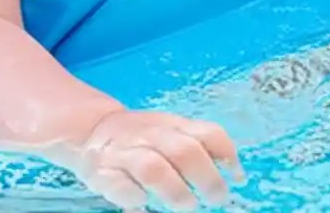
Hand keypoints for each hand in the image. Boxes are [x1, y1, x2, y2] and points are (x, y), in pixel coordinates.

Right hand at [72, 110, 243, 211]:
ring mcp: (125, 152)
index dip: (227, 155)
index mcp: (172, 125)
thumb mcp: (171, 132)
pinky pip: (119, 185)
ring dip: (175, 191)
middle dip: (207, 179)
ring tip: (187, 206)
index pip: (207, 133)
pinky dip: (134, 196)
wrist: (91, 129)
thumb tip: (236, 173)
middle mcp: (150, 135)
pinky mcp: (102, 172)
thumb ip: (200, 145)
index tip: (237, 178)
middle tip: (216, 199)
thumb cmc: (143, 138)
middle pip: (184, 152)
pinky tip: (143, 204)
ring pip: (154, 168)